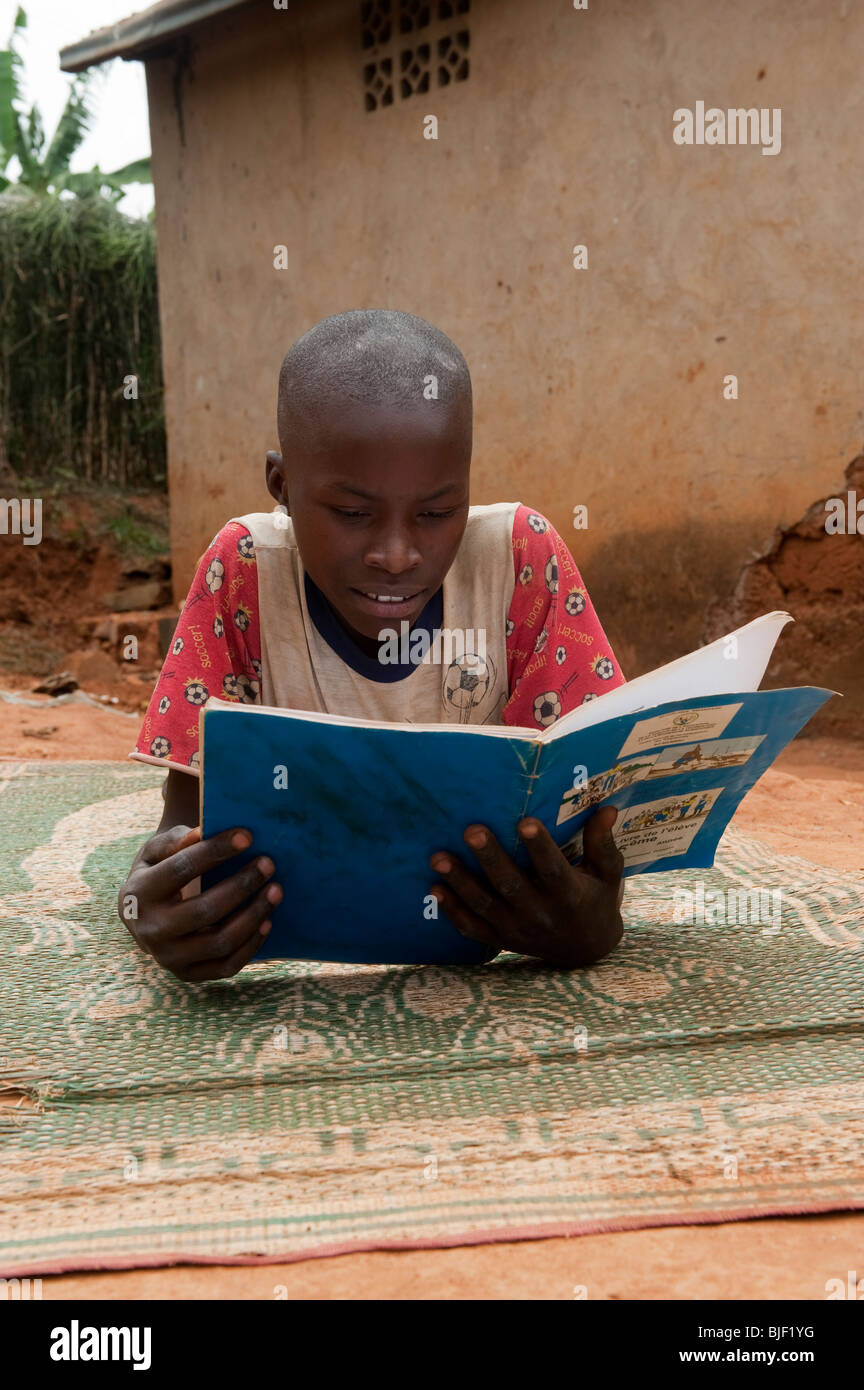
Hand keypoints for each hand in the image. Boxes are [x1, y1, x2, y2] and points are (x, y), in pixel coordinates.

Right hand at [117, 824, 282, 981]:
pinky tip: (267, 921)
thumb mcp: (155, 852)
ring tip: (275, 890)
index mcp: (137, 895)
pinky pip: (226, 966)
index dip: (216, 851)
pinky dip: (251, 945)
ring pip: (220, 942)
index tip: (247, 836)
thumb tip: (202, 833)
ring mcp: (168, 958)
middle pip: (205, 910)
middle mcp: (150, 931)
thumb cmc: (156, 873)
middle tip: (268, 864)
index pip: (182, 869)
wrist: (143, 916)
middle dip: (242, 885)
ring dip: (254, 915)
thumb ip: (175, 841)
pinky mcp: (187, 975)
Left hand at [429, 805, 623, 967]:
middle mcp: (541, 914)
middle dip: (490, 858)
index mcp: (569, 895)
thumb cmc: (596, 899)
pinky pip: (472, 928)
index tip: (525, 820)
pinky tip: (434, 889)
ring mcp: (517, 930)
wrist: (586, 951)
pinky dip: (453, 911)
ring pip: (485, 906)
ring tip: (439, 857)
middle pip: (511, 885)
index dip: (539, 846)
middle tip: (471, 830)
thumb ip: (602, 843)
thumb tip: (606, 809)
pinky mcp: (501, 939)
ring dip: (460, 882)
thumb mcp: (607, 873)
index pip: (553, 868)